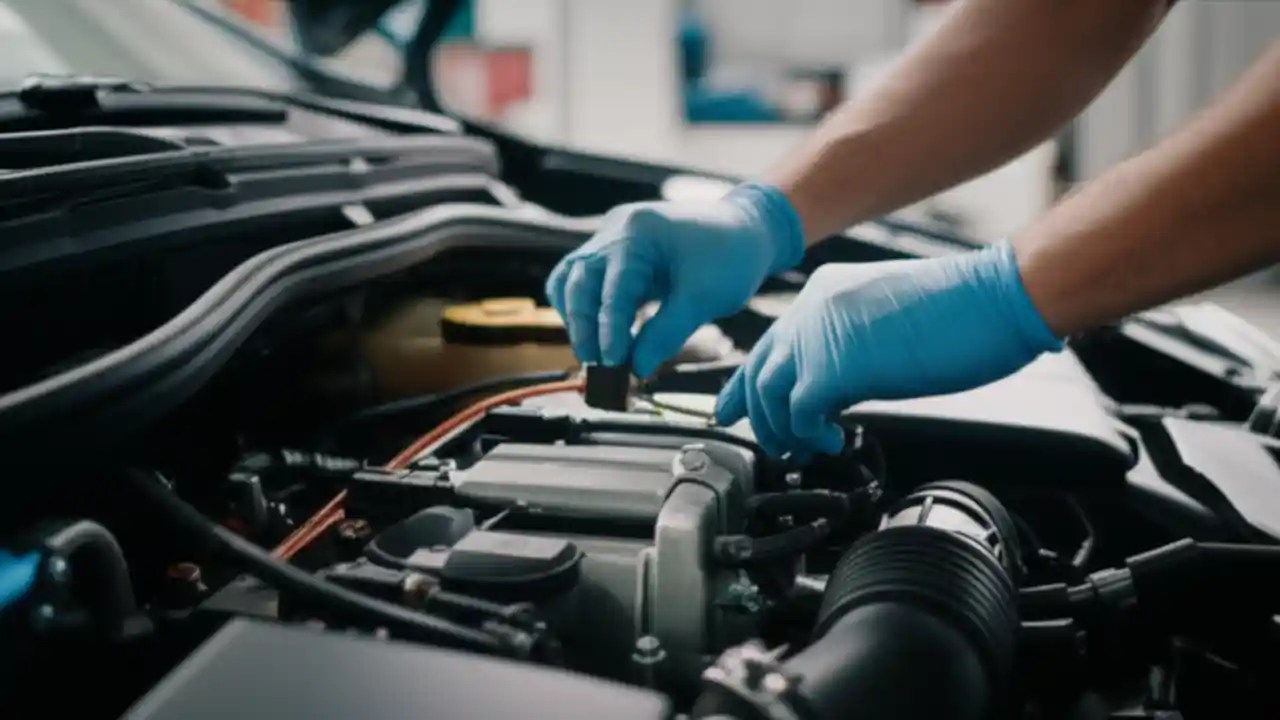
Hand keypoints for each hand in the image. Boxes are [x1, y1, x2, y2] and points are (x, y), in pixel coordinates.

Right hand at [545, 183, 803, 378]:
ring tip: (595, 353)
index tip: (613, 363)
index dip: (609, 329)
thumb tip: (637, 368)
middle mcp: (616, 230)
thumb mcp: (704, 298)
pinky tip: (600, 333)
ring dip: (577, 317)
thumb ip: (667, 333)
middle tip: (597, 366)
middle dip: (584, 327)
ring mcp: (611, 237)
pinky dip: (585, 306)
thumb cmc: (732, 257)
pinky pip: (584, 278)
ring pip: (571, 278)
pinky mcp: (614, 251)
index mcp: (639, 232)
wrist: (747, 230)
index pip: (612, 288)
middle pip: (577, 281)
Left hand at [714, 241, 1062, 458]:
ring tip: (807, 450)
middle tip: (777, 447)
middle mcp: (811, 309)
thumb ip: (850, 348)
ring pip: (769, 394)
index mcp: (824, 294)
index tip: (735, 412)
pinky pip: (798, 413)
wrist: (997, 297)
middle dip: (759, 417)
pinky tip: (833, 442)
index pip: (769, 344)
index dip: (747, 384)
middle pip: (759, 370)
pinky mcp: (836, 366)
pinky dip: (810, 435)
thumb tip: (834, 390)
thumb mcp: (888, 324)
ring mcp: (819, 335)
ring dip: (784, 431)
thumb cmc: (962, 313)